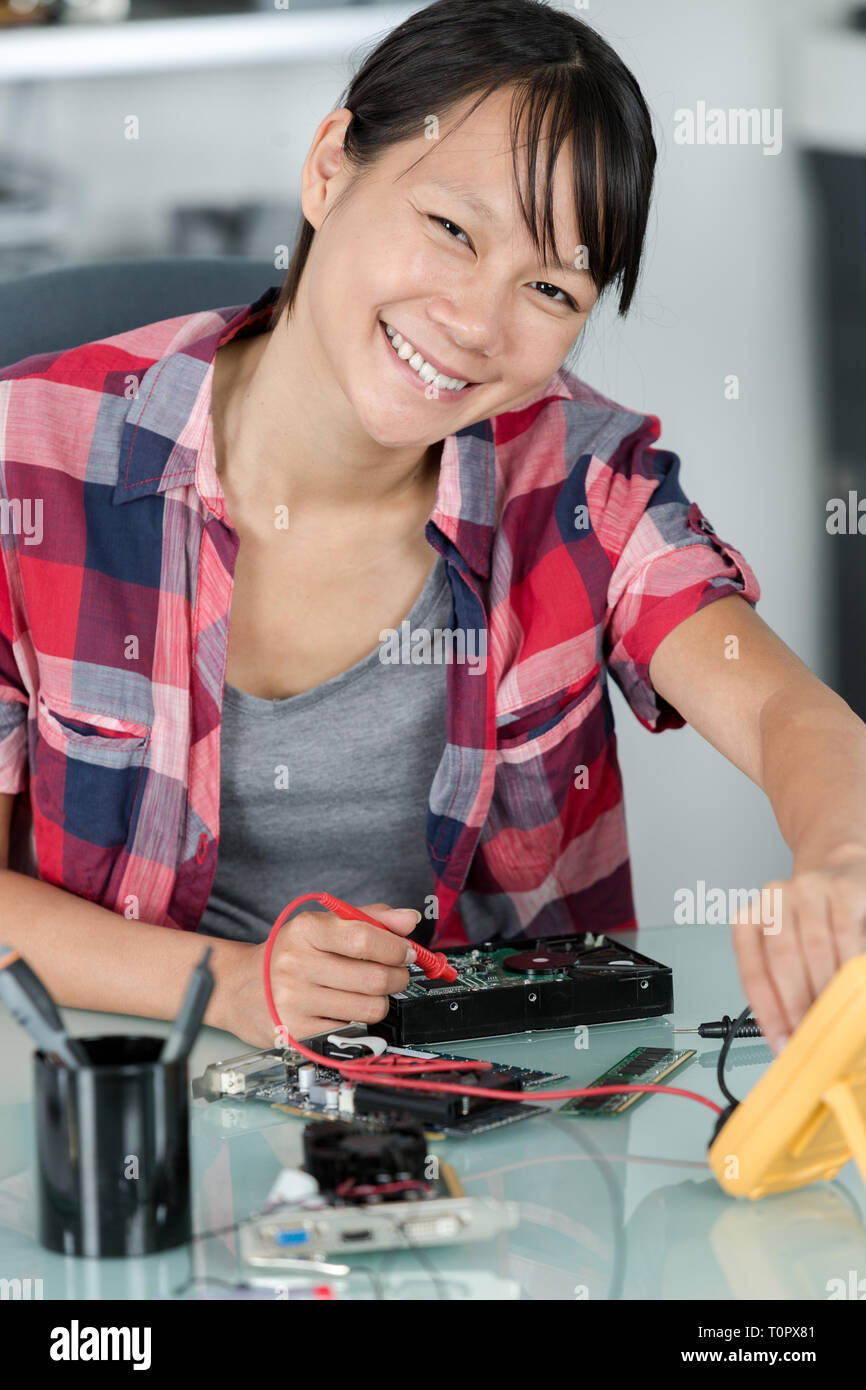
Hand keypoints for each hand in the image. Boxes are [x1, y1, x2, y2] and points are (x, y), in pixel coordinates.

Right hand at [221, 901, 419, 1047]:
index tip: (406, 951)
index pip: (363, 938)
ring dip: (380, 1001)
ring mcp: (294, 1000)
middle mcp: (296, 963)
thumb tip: (408, 919)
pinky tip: (345, 1009)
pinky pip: (350, 1029)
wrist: (240, 987)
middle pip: (373, 977)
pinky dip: (357, 1020)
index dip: (395, 948)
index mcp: (306, 930)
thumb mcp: (322, 926)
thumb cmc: (289, 954)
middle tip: (395, 974)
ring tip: (369, 992)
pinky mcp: (296, 1031)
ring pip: (368, 1007)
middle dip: (397, 977)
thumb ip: (368, 918)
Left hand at [731, 846, 865, 1054]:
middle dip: (798, 1005)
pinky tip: (854, 985)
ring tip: (836, 1015)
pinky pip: (845, 934)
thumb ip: (785, 983)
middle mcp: (773, 899)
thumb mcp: (790, 946)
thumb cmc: (815, 919)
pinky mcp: (842, 889)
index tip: (781, 1043)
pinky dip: (850, 964)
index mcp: (751, 918)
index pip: (752, 972)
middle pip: (781, 961)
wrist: (841, 869)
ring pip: (813, 948)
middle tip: (813, 1035)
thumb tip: (791, 1035)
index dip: (767, 1013)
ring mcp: (807, 889)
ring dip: (826, 989)